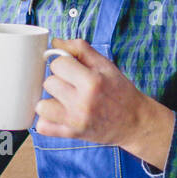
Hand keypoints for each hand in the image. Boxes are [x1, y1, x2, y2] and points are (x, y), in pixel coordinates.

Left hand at [35, 38, 174, 168]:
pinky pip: (42, 126)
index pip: (58, 64)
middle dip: (58, 81)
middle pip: (48, 83)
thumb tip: (55, 42)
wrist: (135, 122)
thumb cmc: (119, 91)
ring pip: (41, 105)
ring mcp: (75, 121)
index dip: (64, 64)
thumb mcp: (105, 65)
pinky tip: (59, 115)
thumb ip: (80, 50)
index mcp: (93, 82)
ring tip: (63, 101)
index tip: (72, 69)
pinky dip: (47, 121)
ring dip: (50, 102)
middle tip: (72, 86)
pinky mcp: (71, 135)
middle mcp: (82, 103)